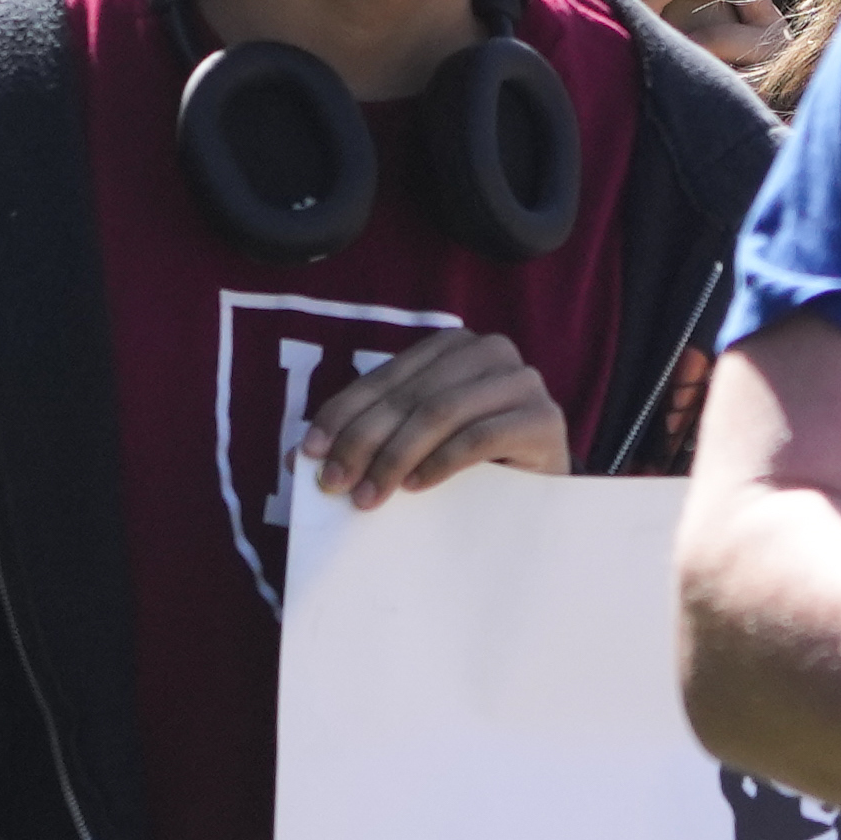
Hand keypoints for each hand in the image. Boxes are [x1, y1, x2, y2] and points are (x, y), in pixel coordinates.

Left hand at [303, 326, 567, 506]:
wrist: (545, 491)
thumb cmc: (473, 463)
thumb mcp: (415, 442)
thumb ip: (368, 436)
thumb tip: (296, 457)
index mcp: (450, 345)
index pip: (382, 379)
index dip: (340, 414)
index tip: (307, 454)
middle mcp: (488, 350)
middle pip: (408, 396)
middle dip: (362, 442)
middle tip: (335, 484)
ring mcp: (522, 381)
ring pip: (440, 413)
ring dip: (395, 456)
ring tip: (370, 495)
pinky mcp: (543, 418)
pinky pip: (479, 436)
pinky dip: (440, 462)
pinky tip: (416, 486)